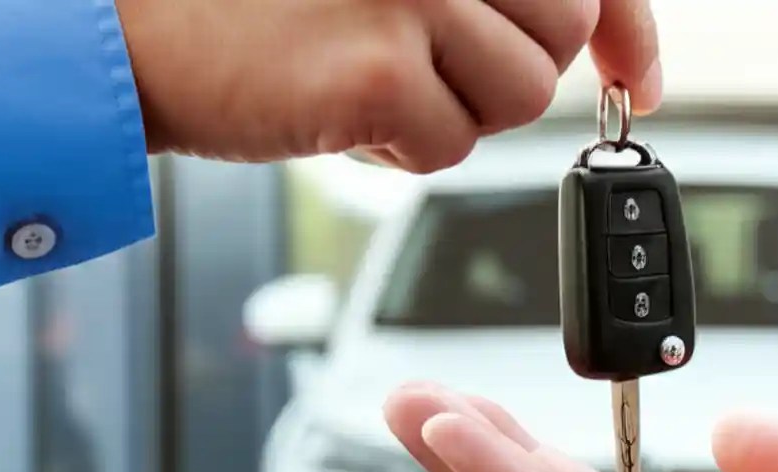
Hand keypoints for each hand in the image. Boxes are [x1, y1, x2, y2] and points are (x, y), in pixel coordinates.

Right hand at [116, 0, 660, 170]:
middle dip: (500, 72)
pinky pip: (450, 148)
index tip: (636, 80)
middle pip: (555, 42)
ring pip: (514, 101)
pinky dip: (400, 151)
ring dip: (452, 112)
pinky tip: (338, 111)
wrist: (141, 34)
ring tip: (373, 81)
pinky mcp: (378, 73)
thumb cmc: (266, 8)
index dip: (626, 28)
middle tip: (423, 63)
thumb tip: (607, 45)